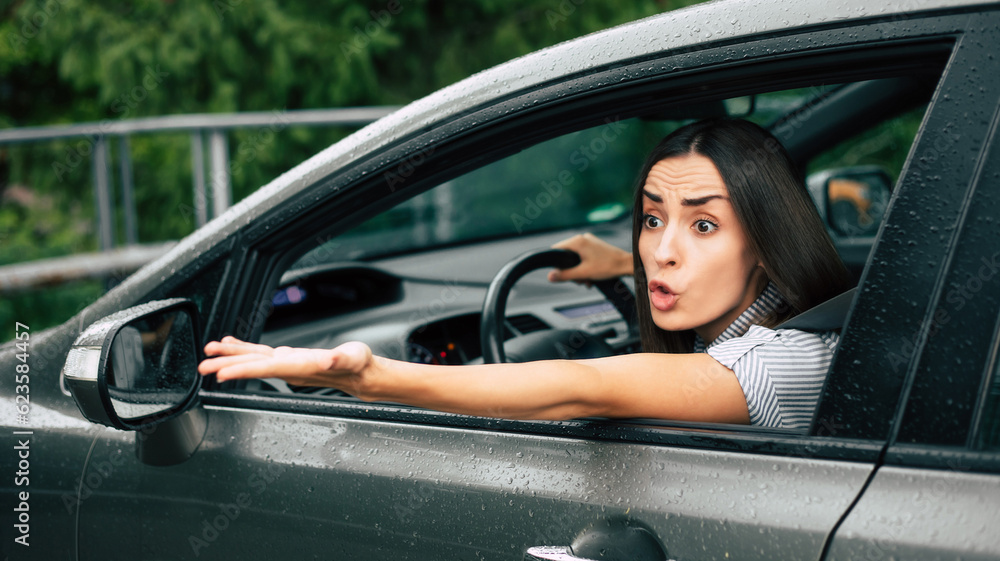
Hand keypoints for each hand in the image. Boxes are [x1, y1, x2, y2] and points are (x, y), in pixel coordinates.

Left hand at [199, 336, 372, 393]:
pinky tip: (231, 343)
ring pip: (253, 359)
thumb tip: (329, 360)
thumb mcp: (353, 358)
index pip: (266, 370)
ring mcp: (286, 364)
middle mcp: (289, 368)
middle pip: (253, 367)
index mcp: (300, 368)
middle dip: (227, 365)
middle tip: (203, 366)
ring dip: (230, 356)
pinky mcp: (288, 358)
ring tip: (209, 352)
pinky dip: (245, 348)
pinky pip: (261, 354)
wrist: (360, 374)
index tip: (222, 373)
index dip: (243, 370)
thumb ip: (341, 359)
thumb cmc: (358, 365)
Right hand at [547, 233, 632, 283]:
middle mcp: (582, 238)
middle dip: (571, 270)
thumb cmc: (608, 267)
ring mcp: (589, 241)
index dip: (555, 262)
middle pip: (567, 255)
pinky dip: (585, 266)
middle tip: (579, 280)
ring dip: (579, 271)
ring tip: (587, 280)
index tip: (559, 273)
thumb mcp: (583, 273)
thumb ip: (565, 275)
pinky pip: (584, 256)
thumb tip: (549, 277)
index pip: (556, 249)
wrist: (627, 265)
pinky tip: (591, 276)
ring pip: (576, 257)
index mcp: (577, 241)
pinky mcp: (595, 246)